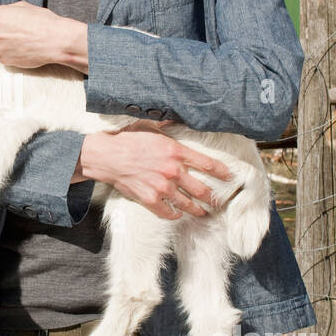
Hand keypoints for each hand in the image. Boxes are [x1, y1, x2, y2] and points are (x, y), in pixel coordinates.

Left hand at [0, 2, 87, 71]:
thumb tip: (1, 14)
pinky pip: (1, 56)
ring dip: (2, 44)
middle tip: (13, 33)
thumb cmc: (42, 21)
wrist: (55, 40)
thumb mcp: (23, 7)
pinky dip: (9, 54)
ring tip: (20, 42)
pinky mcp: (3, 60)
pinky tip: (22, 50)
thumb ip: (6, 11)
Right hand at [75, 125, 231, 219]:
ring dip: (197, 210)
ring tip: (202, 213)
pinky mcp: (149, 199)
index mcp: (175, 151)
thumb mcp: (149, 127)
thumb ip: (166, 126)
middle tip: (218, 202)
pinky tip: (177, 216)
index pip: (207, 164)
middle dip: (213, 197)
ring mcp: (161, 187)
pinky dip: (173, 215)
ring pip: (186, 204)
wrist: (106, 156)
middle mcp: (172, 171)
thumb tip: (175, 119)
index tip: (229, 177)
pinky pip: (166, 212)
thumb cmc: (126, 140)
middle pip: (201, 189)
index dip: (222, 172)